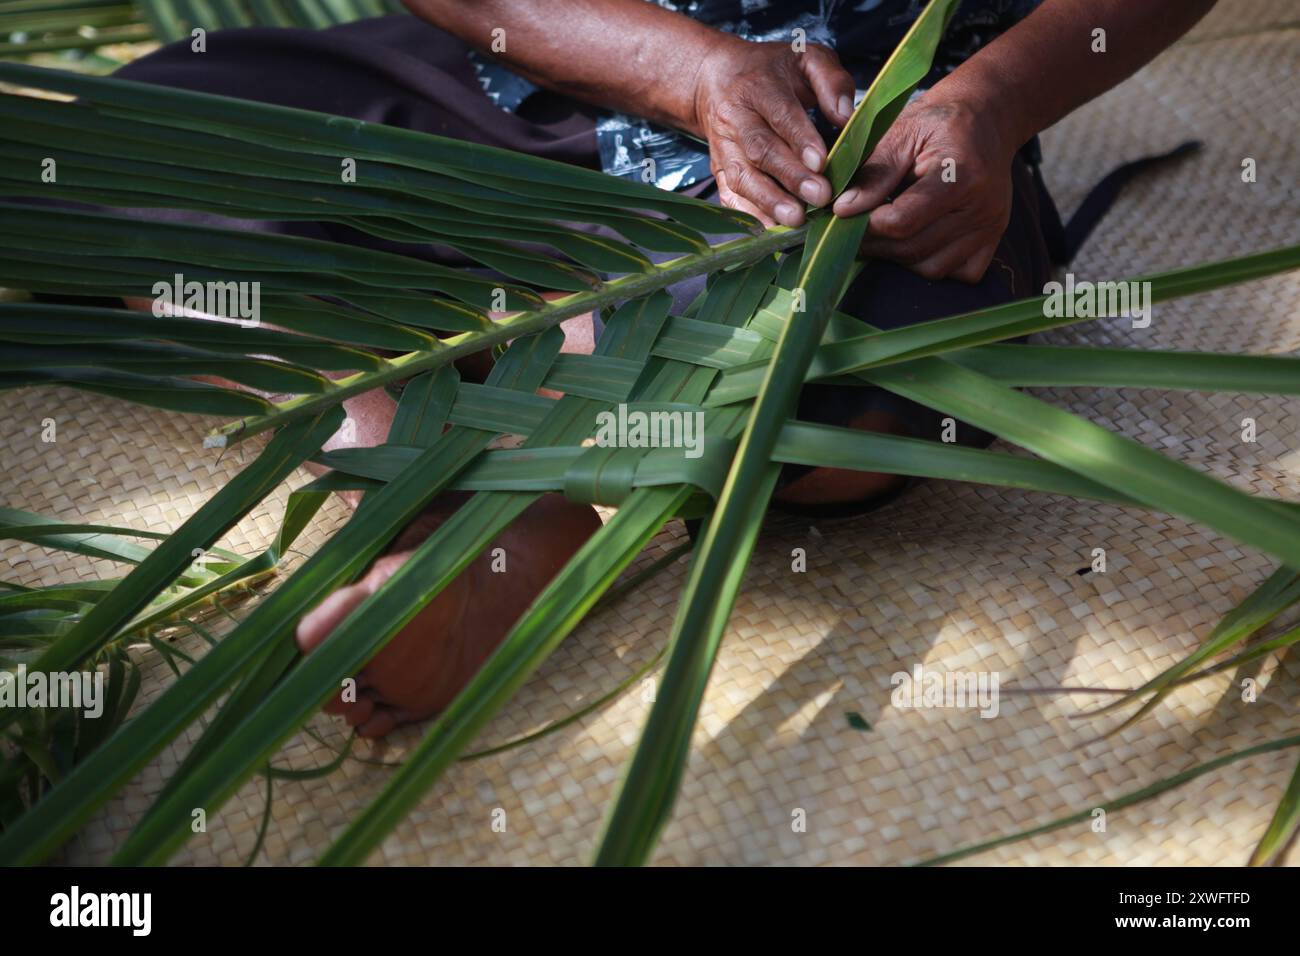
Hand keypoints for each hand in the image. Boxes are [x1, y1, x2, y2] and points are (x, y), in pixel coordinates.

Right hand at [692, 37, 855, 227]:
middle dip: (790, 176)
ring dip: (768, 201)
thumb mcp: (806, 57)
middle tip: (820, 197)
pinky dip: (748, 214)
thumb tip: (846, 117)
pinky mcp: (718, 170)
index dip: (799, 139)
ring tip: (795, 220)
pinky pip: (729, 195)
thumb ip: (831, 80)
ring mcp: (723, 147)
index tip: (822, 162)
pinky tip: (770, 230)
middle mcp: (735, 117)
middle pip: (760, 150)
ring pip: (742, 176)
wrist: (715, 79)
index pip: (779, 114)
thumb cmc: (772, 70)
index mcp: (758, 85)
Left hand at [832, 87, 1017, 283]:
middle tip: (854, 228)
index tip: (844, 214)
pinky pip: (960, 273)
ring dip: (900, 257)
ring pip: (933, 268)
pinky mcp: (994, 237)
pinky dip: (933, 264)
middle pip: (913, 248)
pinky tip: (917, 240)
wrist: (988, 116)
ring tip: (884, 232)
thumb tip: (843, 209)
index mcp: (960, 174)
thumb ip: (875, 172)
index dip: (866, 224)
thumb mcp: (903, 131)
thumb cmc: (941, 120)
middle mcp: (982, 206)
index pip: (902, 221)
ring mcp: (991, 226)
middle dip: (876, 243)